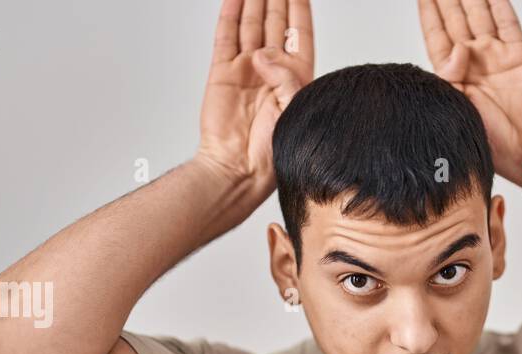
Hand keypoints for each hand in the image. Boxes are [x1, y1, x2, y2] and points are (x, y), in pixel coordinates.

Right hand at [195, 0, 314, 192]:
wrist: (241, 169)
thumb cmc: (272, 149)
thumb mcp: (294, 109)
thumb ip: (286, 76)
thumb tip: (262, 53)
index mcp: (295, 77)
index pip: (298, 33)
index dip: (298, 7)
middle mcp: (271, 70)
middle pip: (274, 22)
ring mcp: (246, 69)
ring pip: (251, 24)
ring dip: (254, 0)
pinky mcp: (222, 73)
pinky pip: (226, 36)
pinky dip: (230, 15)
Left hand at [417, 0, 521, 185]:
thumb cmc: (495, 140)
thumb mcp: (457, 109)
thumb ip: (449, 76)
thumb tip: (458, 47)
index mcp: (455, 77)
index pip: (437, 37)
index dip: (430, 14)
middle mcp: (475, 63)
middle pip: (456, 20)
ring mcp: (496, 56)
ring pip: (479, 15)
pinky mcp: (518, 54)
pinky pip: (507, 21)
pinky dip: (499, 2)